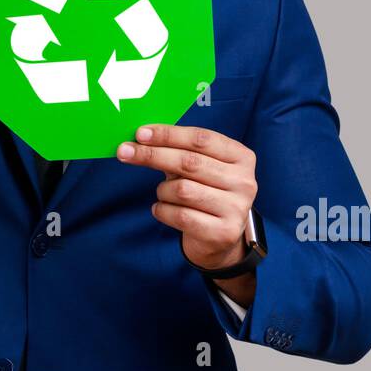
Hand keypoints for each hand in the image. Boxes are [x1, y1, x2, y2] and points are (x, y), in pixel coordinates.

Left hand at [117, 124, 256, 270]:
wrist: (221, 237)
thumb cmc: (205, 191)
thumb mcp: (199, 167)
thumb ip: (178, 151)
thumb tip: (141, 138)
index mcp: (241, 157)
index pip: (201, 139)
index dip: (168, 134)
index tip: (140, 133)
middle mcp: (244, 181)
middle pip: (190, 162)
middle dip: (152, 155)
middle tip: (125, 151)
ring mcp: (236, 208)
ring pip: (182, 190)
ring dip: (162, 190)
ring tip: (162, 193)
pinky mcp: (223, 232)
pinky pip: (180, 216)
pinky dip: (162, 210)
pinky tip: (161, 209)